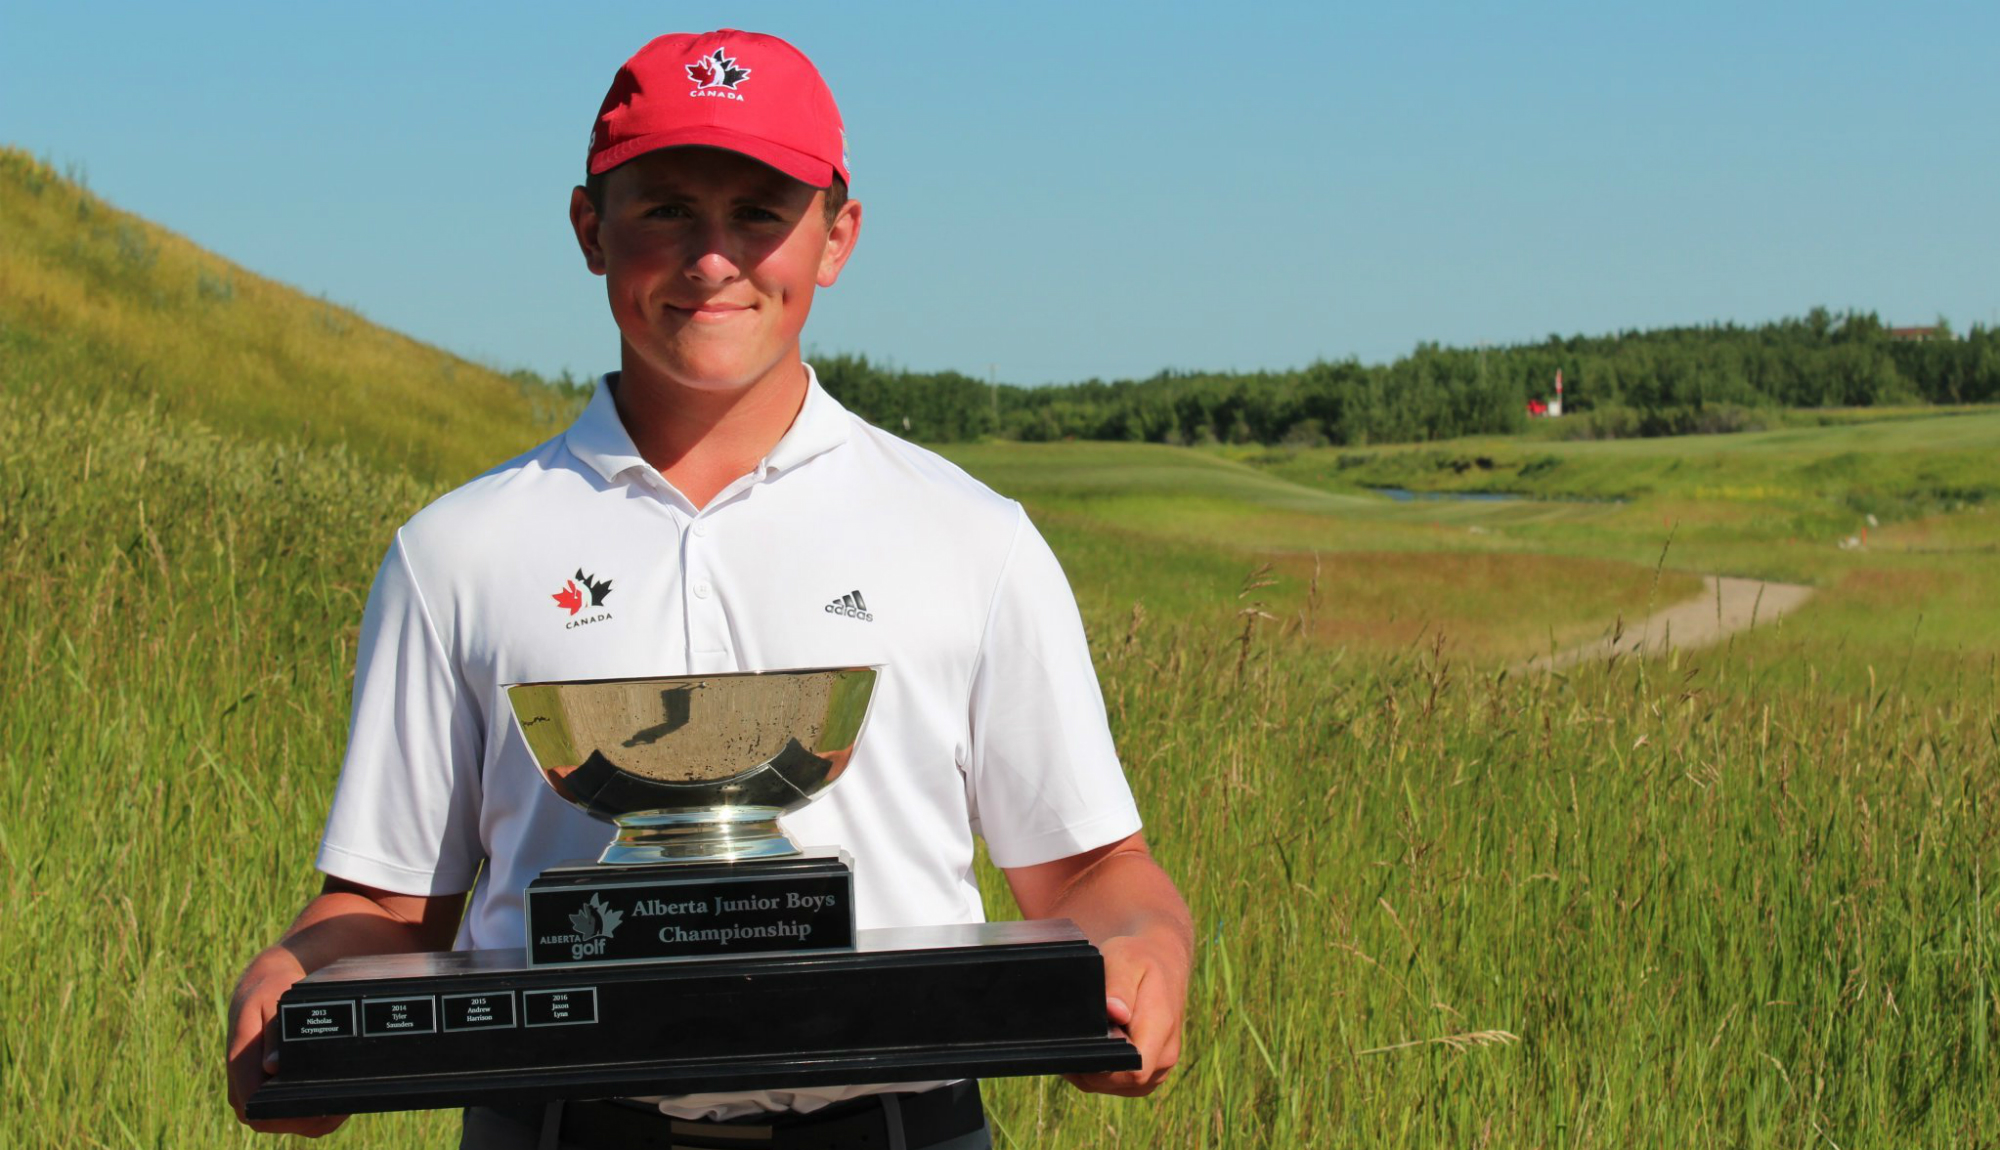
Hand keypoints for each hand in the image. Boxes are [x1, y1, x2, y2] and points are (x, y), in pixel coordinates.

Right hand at [225, 946, 348, 1136]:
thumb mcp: (273, 1002)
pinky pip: (281, 1110)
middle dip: (303, 1119)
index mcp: (239, 1062)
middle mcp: (241, 1082)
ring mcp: (250, 1088)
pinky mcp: (262, 1087)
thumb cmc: (270, 991)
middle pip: (269, 1119)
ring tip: (341, 1105)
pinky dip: (306, 1112)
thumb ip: (275, 1034)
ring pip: (277, 1119)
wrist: (262, 983)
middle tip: (340, 1107)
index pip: (256, 1108)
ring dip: (307, 1119)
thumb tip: (271, 1067)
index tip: (321, 1110)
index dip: (288, 1116)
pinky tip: (333, 1103)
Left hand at [1064, 931, 1186, 1096]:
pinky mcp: (1152, 1070)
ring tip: (1083, 1040)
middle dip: (1091, 1069)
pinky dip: (1103, 1072)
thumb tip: (1115, 1013)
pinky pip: (1122, 1083)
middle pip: (1121, 1082)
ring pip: (1119, 1086)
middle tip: (1072, 1041)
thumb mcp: (1124, 960)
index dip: (1101, 1066)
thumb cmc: (1139, 959)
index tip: (1080, 1046)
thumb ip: (1118, 987)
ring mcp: (1161, 1066)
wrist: (1162, 961)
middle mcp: (1166, 1054)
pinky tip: (1093, 1049)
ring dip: (1096, 1071)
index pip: (1132, 1070)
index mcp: (1161, 1028)